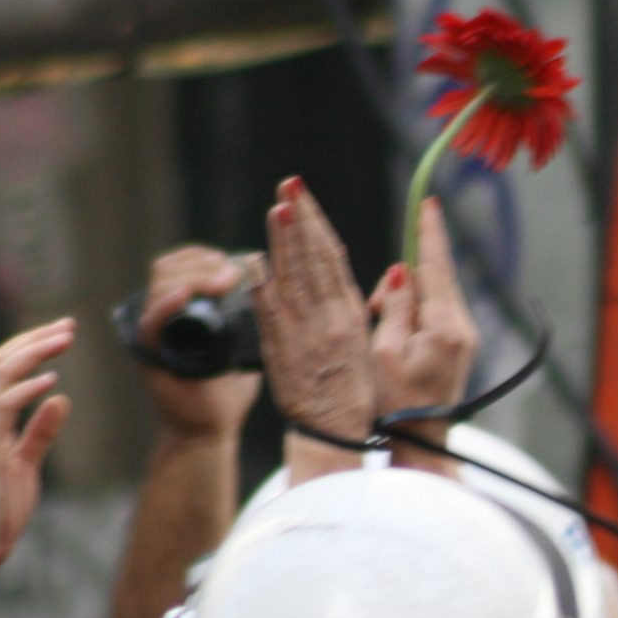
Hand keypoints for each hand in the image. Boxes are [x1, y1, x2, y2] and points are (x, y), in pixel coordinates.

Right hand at [0, 318, 74, 573]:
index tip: (60, 333)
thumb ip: (40, 433)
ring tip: (64, 340)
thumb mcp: (26, 465)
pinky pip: (2, 407)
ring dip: (32, 353)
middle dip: (33, 339)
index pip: (0, 371)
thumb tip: (59, 400)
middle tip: (68, 325)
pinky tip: (51, 380)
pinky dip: (25, 389)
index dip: (29, 348)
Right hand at [135, 245, 261, 438]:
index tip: (231, 261)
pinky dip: (166, 306)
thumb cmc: (226, 393)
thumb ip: (249, 320)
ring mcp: (151, 334)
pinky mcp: (148, 354)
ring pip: (160, 286)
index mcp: (177, 311)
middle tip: (232, 274)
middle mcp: (158, 317)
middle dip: (200, 263)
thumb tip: (274, 290)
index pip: (178, 265)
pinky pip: (151, 322)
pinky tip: (185, 296)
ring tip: (223, 283)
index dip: (201, 256)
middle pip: (167, 269)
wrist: (209, 431)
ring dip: (193, 277)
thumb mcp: (242, 345)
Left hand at [255, 177, 372, 441]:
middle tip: (289, 186)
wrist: (335, 431)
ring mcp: (303, 334)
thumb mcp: (364, 340)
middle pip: (313, 260)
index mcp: (349, 313)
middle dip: (301, 220)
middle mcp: (328, 318)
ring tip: (277, 209)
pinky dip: (262, 288)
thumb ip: (355, 303)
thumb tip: (360, 266)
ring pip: (293, 280)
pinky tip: (254, 263)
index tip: (304, 196)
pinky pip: (270, 315)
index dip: (317, 224)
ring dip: (284, 243)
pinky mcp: (280, 352)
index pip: (332, 258)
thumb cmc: (352, 389)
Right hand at [370, 197, 479, 444]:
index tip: (429, 203)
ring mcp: (464, 336)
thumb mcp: (383, 352)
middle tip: (378, 302)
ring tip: (380, 326)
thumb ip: (395, 306)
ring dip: (405, 300)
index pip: (436, 267)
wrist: (423, 443)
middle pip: (435, 278)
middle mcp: (461, 327)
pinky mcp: (459, 345)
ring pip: (433, 295)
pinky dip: (414, 313)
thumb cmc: (396, 404)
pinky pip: (435, 313)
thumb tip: (402, 272)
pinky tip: (395, 333)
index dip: (430, 233)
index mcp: (444, 326)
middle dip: (406, 276)